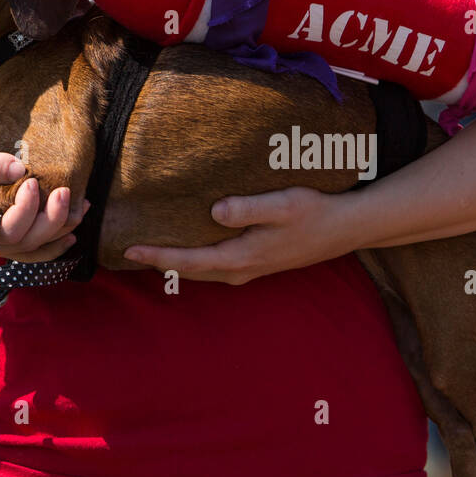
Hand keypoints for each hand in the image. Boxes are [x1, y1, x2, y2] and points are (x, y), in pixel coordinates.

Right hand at [0, 138, 86, 262]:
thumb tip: (20, 169)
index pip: (4, 229)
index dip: (24, 210)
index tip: (32, 183)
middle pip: (25, 241)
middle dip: (51, 219)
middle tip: (65, 191)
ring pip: (34, 247)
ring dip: (60, 229)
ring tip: (81, 205)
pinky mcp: (8, 238)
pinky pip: (34, 252)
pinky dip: (55, 246)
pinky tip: (73, 232)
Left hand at [123, 187, 357, 284]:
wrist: (345, 229)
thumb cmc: (315, 213)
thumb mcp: (282, 205)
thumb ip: (248, 208)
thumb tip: (215, 211)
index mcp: (242, 257)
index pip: (189, 260)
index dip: (158, 255)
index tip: (130, 249)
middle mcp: (242, 269)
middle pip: (191, 271)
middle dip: (161, 263)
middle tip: (130, 252)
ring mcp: (251, 269)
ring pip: (204, 271)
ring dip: (178, 264)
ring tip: (153, 252)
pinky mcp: (259, 263)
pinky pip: (217, 267)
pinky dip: (197, 261)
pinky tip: (193, 249)